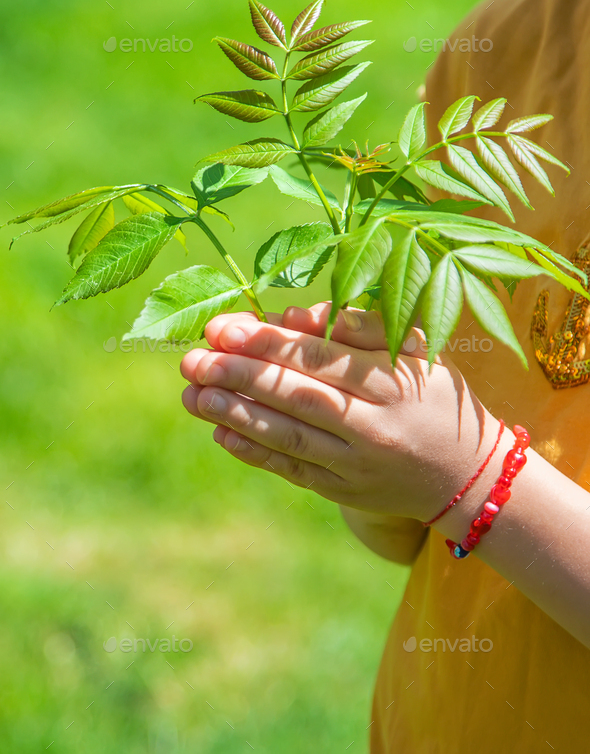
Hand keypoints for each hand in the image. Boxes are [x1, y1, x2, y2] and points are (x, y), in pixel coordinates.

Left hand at [180, 303, 501, 522]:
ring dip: (234, 414)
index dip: (266, 342)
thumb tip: (293, 316)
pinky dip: (254, 451)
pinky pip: (292, 469)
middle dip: (238, 376)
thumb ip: (358, 327)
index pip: (318, 357)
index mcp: (391, 381)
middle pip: (296, 396)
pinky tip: (221, 432)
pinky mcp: (344, 492)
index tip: (221, 327)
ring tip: (193, 394)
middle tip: (192, 359)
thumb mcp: (414, 351)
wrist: (468, 476)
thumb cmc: (435, 398)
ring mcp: (356, 464)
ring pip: (287, 435)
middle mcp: (372, 424)